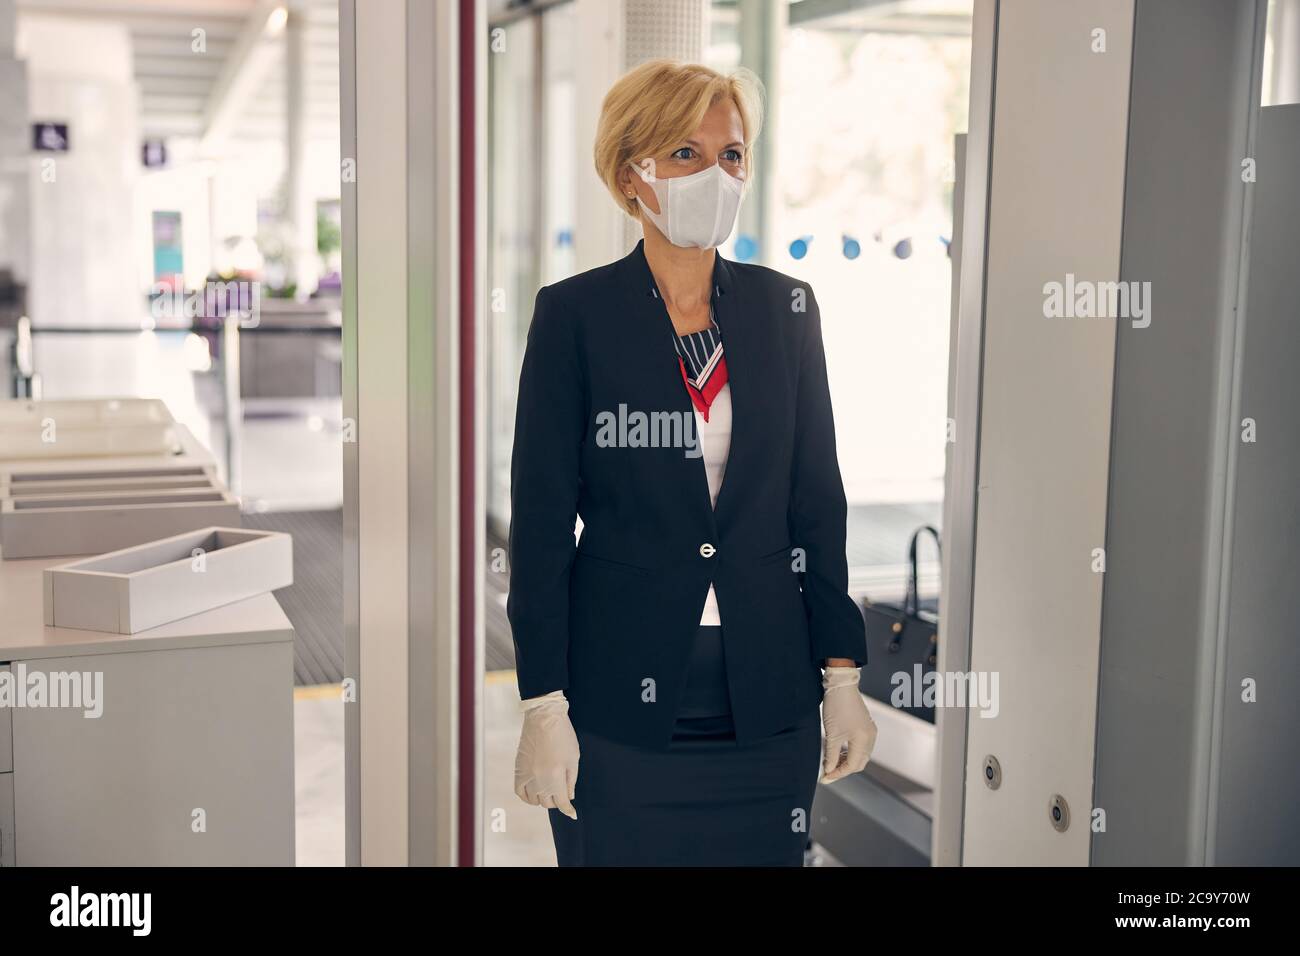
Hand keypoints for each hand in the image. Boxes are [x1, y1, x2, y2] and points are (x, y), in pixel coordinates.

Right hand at [514, 690, 580, 818]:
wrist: (544, 717)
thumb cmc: (563, 735)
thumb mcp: (573, 758)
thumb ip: (571, 781)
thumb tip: (569, 797)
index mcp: (555, 776)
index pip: (561, 802)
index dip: (568, 809)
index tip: (572, 813)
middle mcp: (539, 779)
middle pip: (547, 802)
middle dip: (557, 800)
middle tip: (562, 792)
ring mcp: (527, 775)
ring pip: (534, 800)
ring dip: (543, 798)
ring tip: (549, 790)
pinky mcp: (518, 769)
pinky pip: (520, 792)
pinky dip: (527, 796)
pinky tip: (535, 791)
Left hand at [820, 666, 876, 782]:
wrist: (841, 685)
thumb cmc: (836, 707)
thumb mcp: (832, 735)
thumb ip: (831, 756)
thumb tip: (829, 770)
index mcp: (863, 740)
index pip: (852, 766)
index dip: (838, 774)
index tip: (825, 778)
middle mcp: (870, 737)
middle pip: (859, 763)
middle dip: (843, 769)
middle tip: (828, 772)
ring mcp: (870, 731)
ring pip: (860, 755)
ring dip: (847, 761)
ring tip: (831, 762)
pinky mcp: (866, 726)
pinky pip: (861, 746)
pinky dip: (850, 752)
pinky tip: (838, 751)